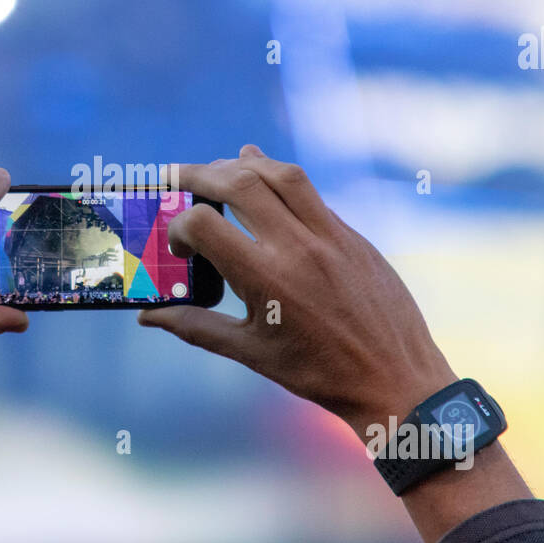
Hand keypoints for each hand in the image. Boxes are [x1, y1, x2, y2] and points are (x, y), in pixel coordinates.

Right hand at [139, 146, 454, 434]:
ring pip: (281, 175)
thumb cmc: (318, 373)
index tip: (180, 247)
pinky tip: (264, 176)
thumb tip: (148, 317)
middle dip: (201, 174)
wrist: (395, 378)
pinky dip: (281, 179)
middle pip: (240, 182)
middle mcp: (297, 247)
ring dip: (244, 164)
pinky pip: (311, 193)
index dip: (179, 227)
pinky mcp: (351, 235)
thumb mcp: (251, 353)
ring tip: (222, 168)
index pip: (205, 224)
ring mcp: (330, 236)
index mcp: (266, 280)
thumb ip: (196, 326)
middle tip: (179, 177)